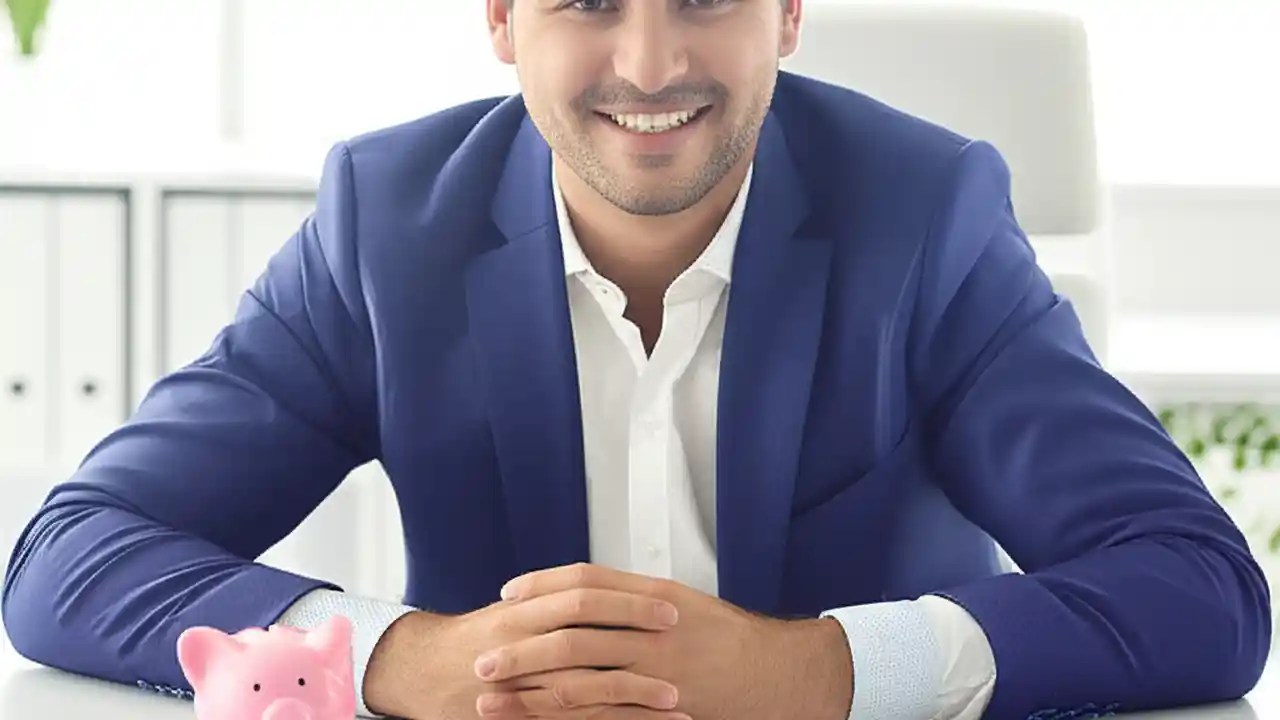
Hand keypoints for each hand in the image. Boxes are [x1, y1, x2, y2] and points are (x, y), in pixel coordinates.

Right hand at [363, 591, 688, 719]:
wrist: (418, 672)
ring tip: (677, 700)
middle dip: (634, 633)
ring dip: (634, 694)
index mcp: (522, 611)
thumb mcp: (512, 612)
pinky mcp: (524, 714)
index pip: (581, 595)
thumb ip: (553, 603)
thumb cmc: (471, 641)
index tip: (669, 602)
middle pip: (586, 634)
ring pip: (585, 688)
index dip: (627, 598)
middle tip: (678, 631)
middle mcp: (520, 642)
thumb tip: (609, 591)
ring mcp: (522, 684)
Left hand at [478, 564, 853, 719]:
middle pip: (571, 631)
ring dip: (528, 689)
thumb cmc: (730, 638)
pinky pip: (601, 715)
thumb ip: (635, 597)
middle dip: (522, 645)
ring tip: (490, 697)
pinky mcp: (660, 710)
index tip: (508, 594)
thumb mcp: (684, 602)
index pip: (586, 582)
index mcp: (655, 596)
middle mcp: (652, 630)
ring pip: (579, 678)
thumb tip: (584, 593)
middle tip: (483, 655)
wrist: (777, 674)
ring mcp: (656, 673)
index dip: (542, 585)